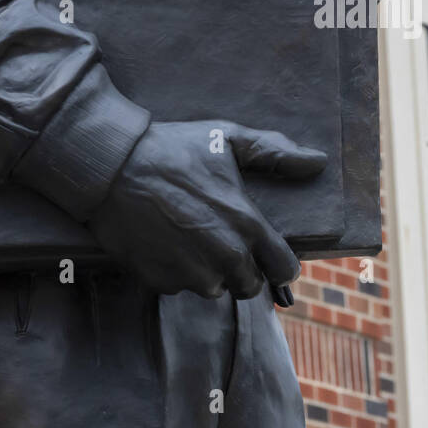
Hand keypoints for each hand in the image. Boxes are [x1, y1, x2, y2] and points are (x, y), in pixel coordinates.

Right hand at [86, 120, 324, 299]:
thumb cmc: (172, 149)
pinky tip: (165, 242)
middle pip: (250, 286)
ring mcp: (191, 273)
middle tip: (223, 240)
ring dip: (208, 271)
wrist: (110, 167)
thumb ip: (275, 153)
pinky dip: (176, 272)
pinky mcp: (161, 282)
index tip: (269, 255)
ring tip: (190, 236)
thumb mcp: (227, 139)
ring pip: (214, 288)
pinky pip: (179, 287)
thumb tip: (317, 162)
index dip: (279, 263)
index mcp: (247, 225)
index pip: (284, 269)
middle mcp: (224, 256)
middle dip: (243, 268)